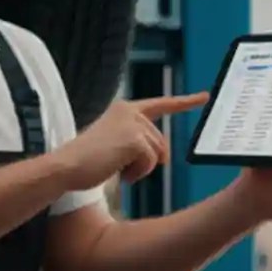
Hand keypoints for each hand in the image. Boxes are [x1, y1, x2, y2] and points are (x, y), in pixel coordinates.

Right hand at [52, 92, 209, 190]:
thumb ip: (136, 140)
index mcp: (125, 109)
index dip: (184, 102)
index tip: (203, 97)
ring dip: (140, 168)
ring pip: (157, 153)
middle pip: (160, 141)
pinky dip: (138, 173)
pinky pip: (151, 163)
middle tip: (121, 167)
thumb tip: (162, 154)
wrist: (67, 167)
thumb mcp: (114, 143)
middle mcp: (130, 112)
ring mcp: (133, 124)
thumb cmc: (86, 160)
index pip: (160, 104)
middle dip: (148, 161)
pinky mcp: (135, 139)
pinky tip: (119, 172)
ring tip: (115, 167)